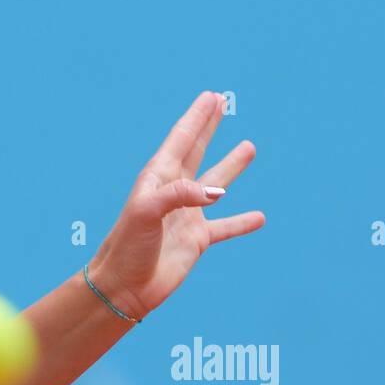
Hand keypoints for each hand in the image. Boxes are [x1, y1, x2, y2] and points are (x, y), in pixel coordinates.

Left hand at [87, 91, 264, 320]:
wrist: (124, 287)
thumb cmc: (127, 246)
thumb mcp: (146, 212)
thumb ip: (179, 195)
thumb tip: (217, 192)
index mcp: (158, 178)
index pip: (181, 140)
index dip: (196, 118)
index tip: (211, 97)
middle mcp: (174, 192)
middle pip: (196, 151)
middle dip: (208, 127)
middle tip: (221, 103)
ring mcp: (187, 215)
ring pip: (216, 184)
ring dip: (232, 166)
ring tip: (249, 147)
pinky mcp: (197, 240)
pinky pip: (226, 228)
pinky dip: (242, 222)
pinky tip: (260, 217)